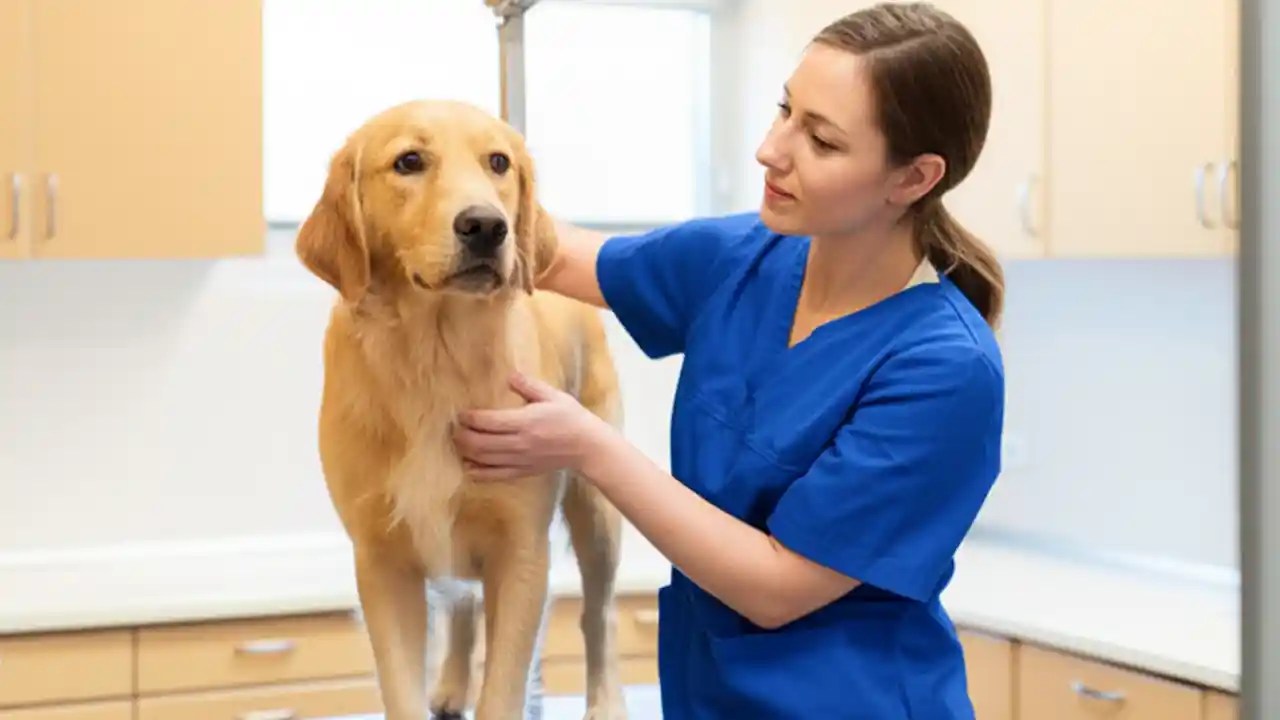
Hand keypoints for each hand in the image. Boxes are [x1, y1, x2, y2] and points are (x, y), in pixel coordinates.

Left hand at [453, 371, 613, 480]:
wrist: (587, 447)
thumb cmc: (571, 418)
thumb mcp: (553, 396)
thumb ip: (529, 385)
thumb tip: (509, 375)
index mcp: (525, 422)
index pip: (488, 422)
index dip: (469, 418)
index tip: (460, 414)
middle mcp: (519, 443)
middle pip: (480, 444)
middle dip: (462, 436)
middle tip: (454, 429)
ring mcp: (519, 460)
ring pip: (483, 460)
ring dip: (466, 452)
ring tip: (457, 443)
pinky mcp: (522, 472)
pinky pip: (494, 476)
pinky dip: (477, 473)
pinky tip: (468, 466)